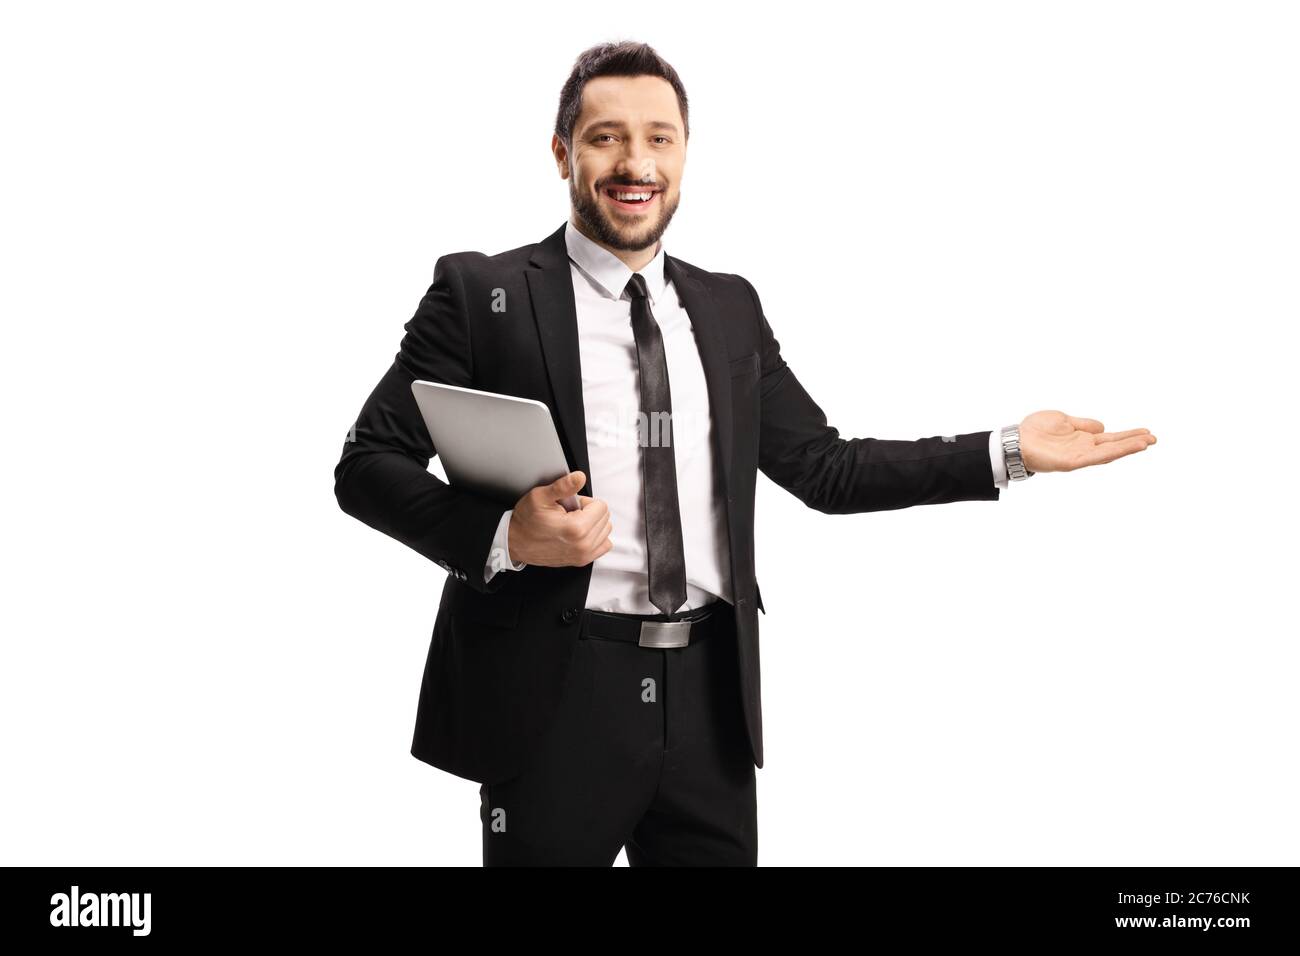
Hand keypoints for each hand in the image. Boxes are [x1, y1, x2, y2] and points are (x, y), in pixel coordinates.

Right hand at [507, 471, 613, 566]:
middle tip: (568, 514)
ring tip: (572, 523)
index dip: (585, 501)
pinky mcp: (582, 561)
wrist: (515, 542)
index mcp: (576, 528)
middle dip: (589, 512)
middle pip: (605, 518)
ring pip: (606, 530)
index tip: (570, 505)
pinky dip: (596, 537)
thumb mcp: (541, 497)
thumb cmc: (526, 521)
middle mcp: (583, 545)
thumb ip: (563, 486)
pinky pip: (604, 544)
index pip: (601, 506)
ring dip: (593, 523)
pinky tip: (580, 533)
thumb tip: (579, 477)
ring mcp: (583, 555)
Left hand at [1018, 410, 1155, 473]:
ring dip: (1128, 447)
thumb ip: (1083, 424)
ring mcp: (1079, 455)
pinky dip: (1113, 452)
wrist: (1015, 441)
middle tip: (1155, 438)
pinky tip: (1125, 448)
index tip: (1146, 432)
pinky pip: (1097, 457)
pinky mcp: (1073, 461)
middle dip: (1134, 442)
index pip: (1110, 437)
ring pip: (1109, 451)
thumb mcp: (1063, 419)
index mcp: (1082, 438)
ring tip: (1147, 442)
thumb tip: (1102, 427)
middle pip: (1114, 445)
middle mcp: (1083, 448)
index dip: (1127, 435)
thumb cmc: (1035, 431)